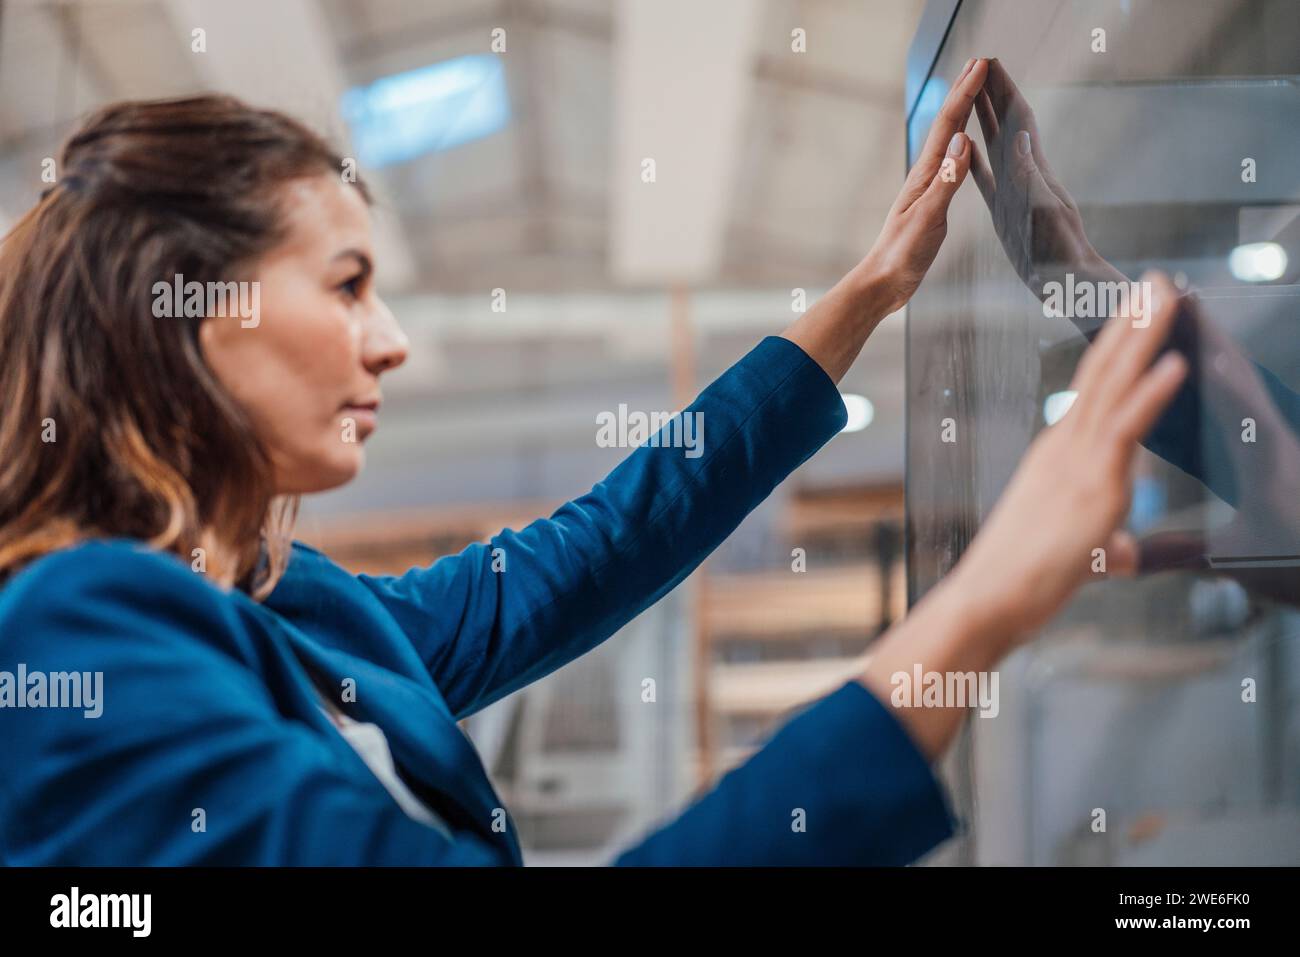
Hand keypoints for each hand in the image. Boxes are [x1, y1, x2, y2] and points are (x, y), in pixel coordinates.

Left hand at [856, 57, 987, 314]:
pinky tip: (963, 145)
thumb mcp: (929, 218)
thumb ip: (947, 181)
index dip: (966, 92)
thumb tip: (964, 140)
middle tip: (979, 62)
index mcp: (926, 176)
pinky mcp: (931, 202)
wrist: (884, 282)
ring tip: (972, 91)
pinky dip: (960, 144)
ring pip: (948, 140)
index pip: (949, 125)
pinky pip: (950, 162)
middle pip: (947, 125)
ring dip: (961, 112)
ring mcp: (927, 187)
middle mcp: (925, 175)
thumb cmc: (903, 255)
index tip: (982, 63)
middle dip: (963, 91)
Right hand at [948, 272, 1189, 643]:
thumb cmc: (1020, 581)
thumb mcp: (1074, 554)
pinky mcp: (1093, 485)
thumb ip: (1104, 545)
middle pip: (1103, 369)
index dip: (1119, 345)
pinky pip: (1126, 428)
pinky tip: (1175, 361)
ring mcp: (1077, 461)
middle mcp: (1065, 446)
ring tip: (1166, 294)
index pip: (1094, 387)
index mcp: (1058, 454)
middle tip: (1156, 279)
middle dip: (1132, 321)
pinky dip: (1152, 392)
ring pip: (1115, 384)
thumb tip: (1121, 555)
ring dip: (1144, 335)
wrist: (988, 598)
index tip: (1139, 310)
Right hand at [969, 59, 1120, 313]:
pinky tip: (971, 153)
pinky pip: (989, 178)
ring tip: (973, 97)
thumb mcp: (1044, 213)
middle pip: (1008, 125)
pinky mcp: (1009, 211)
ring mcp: (1017, 192)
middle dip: (994, 94)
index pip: (1018, 121)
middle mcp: (1025, 177)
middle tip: (978, 66)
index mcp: (1032, 174)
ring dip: (986, 120)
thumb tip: (1019, 137)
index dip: (1005, 91)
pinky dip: (979, 160)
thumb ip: (1030, 176)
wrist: (1071, 282)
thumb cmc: (1060, 254)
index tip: (990, 63)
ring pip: (998, 147)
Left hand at [1135, 300, 1299, 604]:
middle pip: (1211, 381)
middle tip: (1152, 289)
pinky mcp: (1285, 473)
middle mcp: (1256, 446)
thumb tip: (1135, 553)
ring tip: (1180, 306)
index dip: (1154, 371)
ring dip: (1209, 346)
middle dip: (1182, 336)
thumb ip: (1174, 548)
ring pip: (1234, 389)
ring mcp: (1275, 454)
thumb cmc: (1288, 569)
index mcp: (1236, 459)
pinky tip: (1215, 366)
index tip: (1124, 336)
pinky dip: (1235, 395)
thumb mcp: (1216, 555)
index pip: (1184, 409)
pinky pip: (1256, 425)